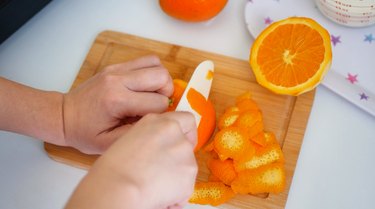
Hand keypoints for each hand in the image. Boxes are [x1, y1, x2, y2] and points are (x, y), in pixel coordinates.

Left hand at [63, 55, 172, 153]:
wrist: (63, 115)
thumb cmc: (85, 133)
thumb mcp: (109, 144)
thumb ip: (137, 133)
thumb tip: (161, 123)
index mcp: (117, 101)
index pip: (158, 102)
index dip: (161, 114)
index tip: (151, 121)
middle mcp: (118, 80)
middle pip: (161, 76)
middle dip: (166, 93)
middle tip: (158, 106)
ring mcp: (117, 69)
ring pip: (156, 64)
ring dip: (160, 80)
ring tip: (152, 95)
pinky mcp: (116, 66)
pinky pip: (145, 60)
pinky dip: (151, 72)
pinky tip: (145, 87)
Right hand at [65, 112, 197, 208]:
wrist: (118, 186)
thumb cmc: (114, 169)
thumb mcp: (130, 139)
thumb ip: (151, 138)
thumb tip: (159, 150)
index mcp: (157, 121)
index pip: (186, 119)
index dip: (186, 132)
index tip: (180, 142)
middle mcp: (175, 132)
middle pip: (187, 144)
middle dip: (178, 159)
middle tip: (161, 171)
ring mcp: (185, 152)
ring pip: (187, 166)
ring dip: (176, 176)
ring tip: (153, 184)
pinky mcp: (190, 172)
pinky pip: (186, 185)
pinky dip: (176, 193)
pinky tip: (158, 194)